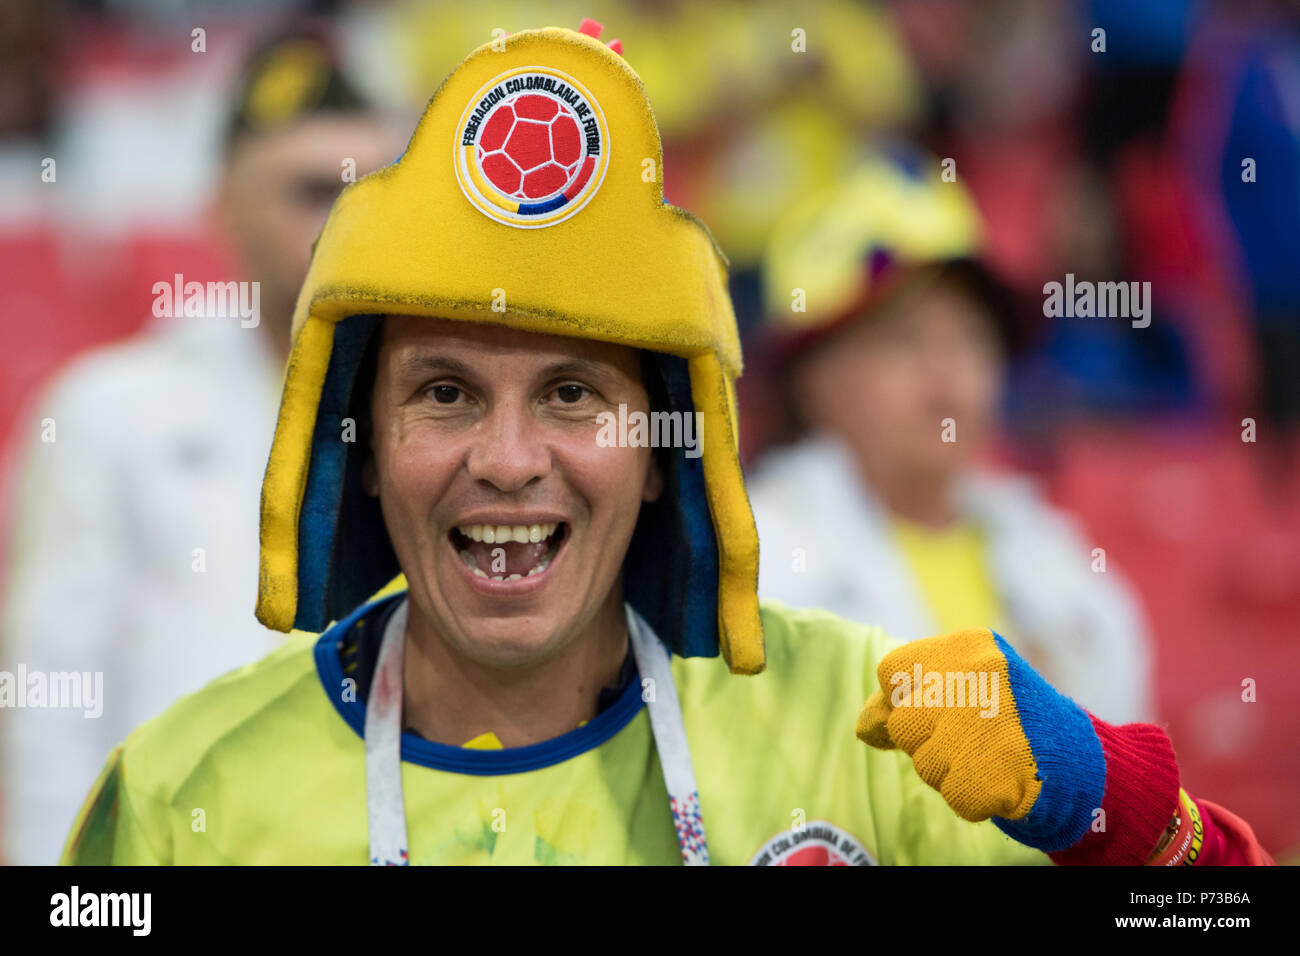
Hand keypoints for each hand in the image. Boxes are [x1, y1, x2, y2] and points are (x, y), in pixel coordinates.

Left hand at [857, 627, 1107, 852]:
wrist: (1082, 758)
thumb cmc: (1010, 716)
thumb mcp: (963, 684)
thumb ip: (907, 696)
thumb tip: (865, 725)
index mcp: (966, 646)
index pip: (892, 671)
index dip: (905, 697)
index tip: (935, 707)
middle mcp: (974, 678)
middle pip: (904, 723)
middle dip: (926, 740)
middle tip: (969, 738)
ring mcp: (984, 725)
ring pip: (924, 763)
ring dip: (949, 770)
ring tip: (988, 756)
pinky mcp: (995, 771)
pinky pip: (954, 795)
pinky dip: (973, 796)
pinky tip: (999, 778)